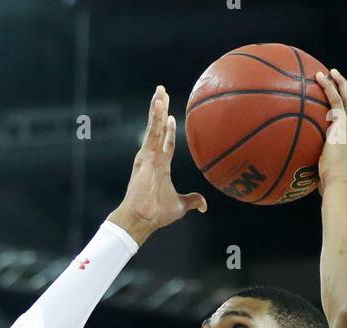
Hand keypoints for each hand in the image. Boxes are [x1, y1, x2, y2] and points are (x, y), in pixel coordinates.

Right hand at [109, 85, 206, 245]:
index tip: (173, 117)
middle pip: (158, 129)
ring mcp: (148, 155)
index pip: (166, 143)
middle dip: (161, 111)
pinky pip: (152, 132)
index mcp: (161, 166)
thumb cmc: (157, 214)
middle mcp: (153, 157)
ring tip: (161, 91)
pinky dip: (155, 117)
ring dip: (157, 108)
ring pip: (154, 126)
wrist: (142, 218)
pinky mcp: (144, 155)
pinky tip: (159, 103)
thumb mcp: (180, 206)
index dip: (169, 130)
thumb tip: (204, 206)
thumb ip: (192, 201)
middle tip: (163, 93)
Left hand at [316, 68, 346, 191]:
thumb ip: (323, 176)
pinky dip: (328, 86)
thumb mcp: (329, 182)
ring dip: (339, 83)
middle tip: (339, 82)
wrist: (340, 185)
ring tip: (329, 72)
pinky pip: (334, 100)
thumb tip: (307, 184)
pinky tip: (318, 77)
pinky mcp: (342, 125)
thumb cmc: (333, 191)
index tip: (346, 109)